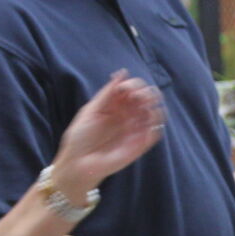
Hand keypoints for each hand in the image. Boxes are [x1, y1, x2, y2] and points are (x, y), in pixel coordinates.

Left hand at [49, 73, 164, 203]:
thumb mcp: (91, 110)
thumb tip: (122, 73)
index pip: (134, 88)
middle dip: (146, 93)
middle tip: (137, 97)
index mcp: (116, 104)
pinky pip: (154, 132)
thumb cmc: (80, 137)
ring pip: (155, 113)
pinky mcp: (140, 144)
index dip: (133, 85)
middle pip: (147, 97)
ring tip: (143, 109)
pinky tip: (145, 123)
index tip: (124, 89)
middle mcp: (128, 115)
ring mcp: (135, 129)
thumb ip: (107, 93)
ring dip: (153, 107)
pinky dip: (155, 124)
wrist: (78, 163)